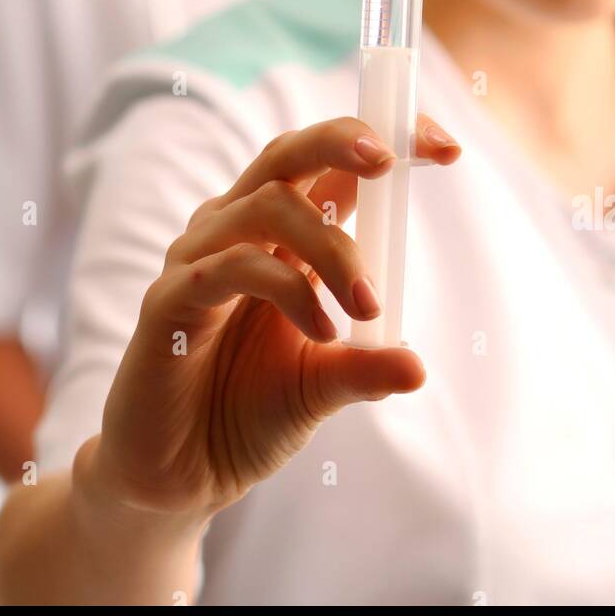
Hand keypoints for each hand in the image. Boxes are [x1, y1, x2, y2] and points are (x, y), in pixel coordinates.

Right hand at [89, 114, 460, 522]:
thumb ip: (363, 368)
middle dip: (341, 142)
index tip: (446, 148)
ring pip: (265, 206)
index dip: (379, 141)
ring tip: (367, 305)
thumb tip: (417, 367)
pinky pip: (228, 267)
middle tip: (390, 160)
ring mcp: (197, 261)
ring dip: (330, 248)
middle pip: (285, 156)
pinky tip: (321, 331)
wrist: (177, 474)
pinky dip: (285, 288)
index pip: (327, 165)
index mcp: (277, 237)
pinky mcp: (168, 301)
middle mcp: (234, 232)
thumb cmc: (243, 413)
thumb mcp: (319, 388)